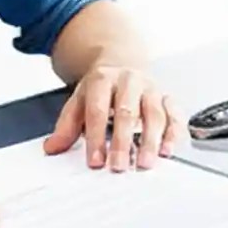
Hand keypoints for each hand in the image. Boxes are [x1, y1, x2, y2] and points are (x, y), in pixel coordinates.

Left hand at [42, 66, 180, 171]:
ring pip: (154, 113)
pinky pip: (175, 114)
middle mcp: (129, 81)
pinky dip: (174, 133)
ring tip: (145, 162)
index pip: (98, 110)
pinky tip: (168, 150)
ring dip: (151, 140)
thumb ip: (67, 126)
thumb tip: (52, 148)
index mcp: (102, 79)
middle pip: (127, 112)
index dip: (96, 137)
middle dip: (123, 141)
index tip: (95, 161)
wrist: (122, 62)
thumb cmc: (101, 89)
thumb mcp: (79, 100)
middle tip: (119, 166)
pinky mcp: (167, 96)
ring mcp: (150, 88)